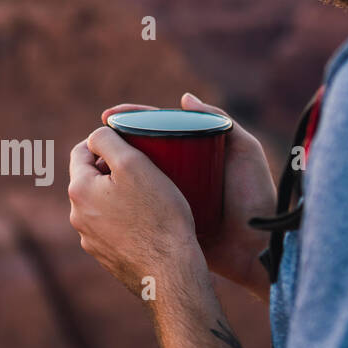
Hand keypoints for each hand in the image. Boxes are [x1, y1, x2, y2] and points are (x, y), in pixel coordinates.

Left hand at [68, 126, 205, 295]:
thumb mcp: (134, 163)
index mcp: (79, 190)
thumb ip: (108, 140)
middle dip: (112, 170)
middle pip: (91, 179)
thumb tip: (95, 134)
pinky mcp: (106, 257)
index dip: (105, 142)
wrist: (170, 272)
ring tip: (149, 195)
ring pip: (101, 204)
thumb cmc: (158, 215)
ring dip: (119, 195)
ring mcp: (91, 240)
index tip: (129, 143)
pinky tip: (149, 222)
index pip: (81, 152)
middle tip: (144, 168)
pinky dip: (126, 219)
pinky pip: (112, 228)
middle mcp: (77, 216)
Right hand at [100, 93, 275, 300]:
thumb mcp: (245, 154)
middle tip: (93, 143)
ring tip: (90, 168)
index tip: (108, 116)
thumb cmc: (255, 199)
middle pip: (138, 154)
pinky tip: (99, 199)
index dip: (129, 120)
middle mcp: (178, 175)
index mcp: (192, 155)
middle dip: (112, 146)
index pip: (155, 129)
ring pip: (133, 182)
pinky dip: (117, 204)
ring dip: (109, 175)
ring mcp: (169, 201)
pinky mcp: (164, 224)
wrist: (257, 249)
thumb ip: (224, 122)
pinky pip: (137, 210)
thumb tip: (184, 98)